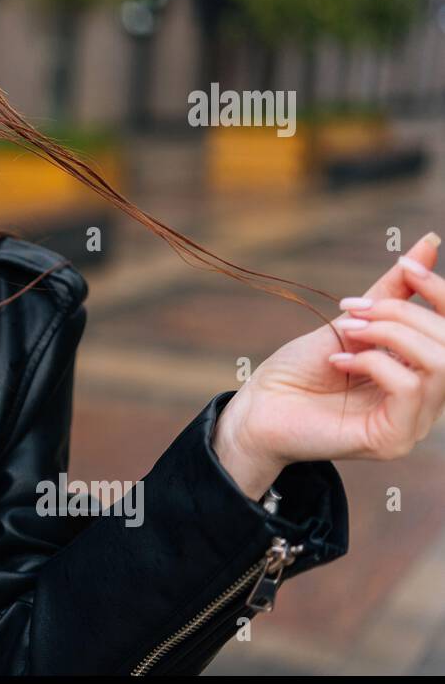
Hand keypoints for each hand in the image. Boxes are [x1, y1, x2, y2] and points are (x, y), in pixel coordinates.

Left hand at [214, 231, 444, 498]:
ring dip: (390, 333)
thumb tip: (429, 244)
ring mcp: (413, 423)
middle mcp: (427, 400)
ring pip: (439, 364)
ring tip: (349, 332)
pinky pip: (409, 388)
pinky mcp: (392, 439)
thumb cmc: (300, 368)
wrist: (258, 407)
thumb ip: (393, 292)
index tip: (407, 266)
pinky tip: (341, 360)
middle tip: (355, 311)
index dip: (440, 293)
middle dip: (404, 313)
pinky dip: (375, 362)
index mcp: (421, 372)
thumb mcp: (351, 321)